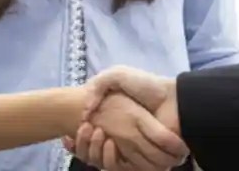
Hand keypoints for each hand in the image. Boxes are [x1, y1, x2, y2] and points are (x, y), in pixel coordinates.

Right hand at [66, 66, 183, 169]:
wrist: (171, 98)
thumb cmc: (145, 86)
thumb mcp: (116, 76)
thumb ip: (97, 87)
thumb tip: (84, 111)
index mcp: (115, 123)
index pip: (89, 139)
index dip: (77, 141)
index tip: (66, 136)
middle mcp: (121, 139)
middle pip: (92, 153)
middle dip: (80, 146)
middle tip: (74, 133)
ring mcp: (131, 151)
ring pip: (102, 162)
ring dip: (90, 151)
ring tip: (93, 132)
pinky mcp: (142, 161)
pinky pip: (120, 168)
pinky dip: (106, 158)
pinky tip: (105, 140)